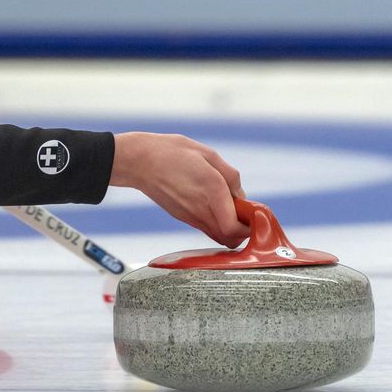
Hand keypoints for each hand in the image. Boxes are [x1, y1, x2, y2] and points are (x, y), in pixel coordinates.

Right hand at [110, 132, 248, 246]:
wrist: (138, 161)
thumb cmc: (170, 153)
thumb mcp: (207, 154)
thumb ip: (230, 176)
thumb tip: (241, 196)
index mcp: (211, 191)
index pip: (235, 229)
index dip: (250, 226)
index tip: (253, 212)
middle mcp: (200, 209)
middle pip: (230, 239)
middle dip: (243, 229)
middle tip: (244, 211)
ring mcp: (189, 216)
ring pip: (218, 236)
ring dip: (229, 227)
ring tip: (228, 205)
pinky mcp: (182, 216)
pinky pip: (206, 227)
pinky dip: (216, 222)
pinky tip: (212, 203)